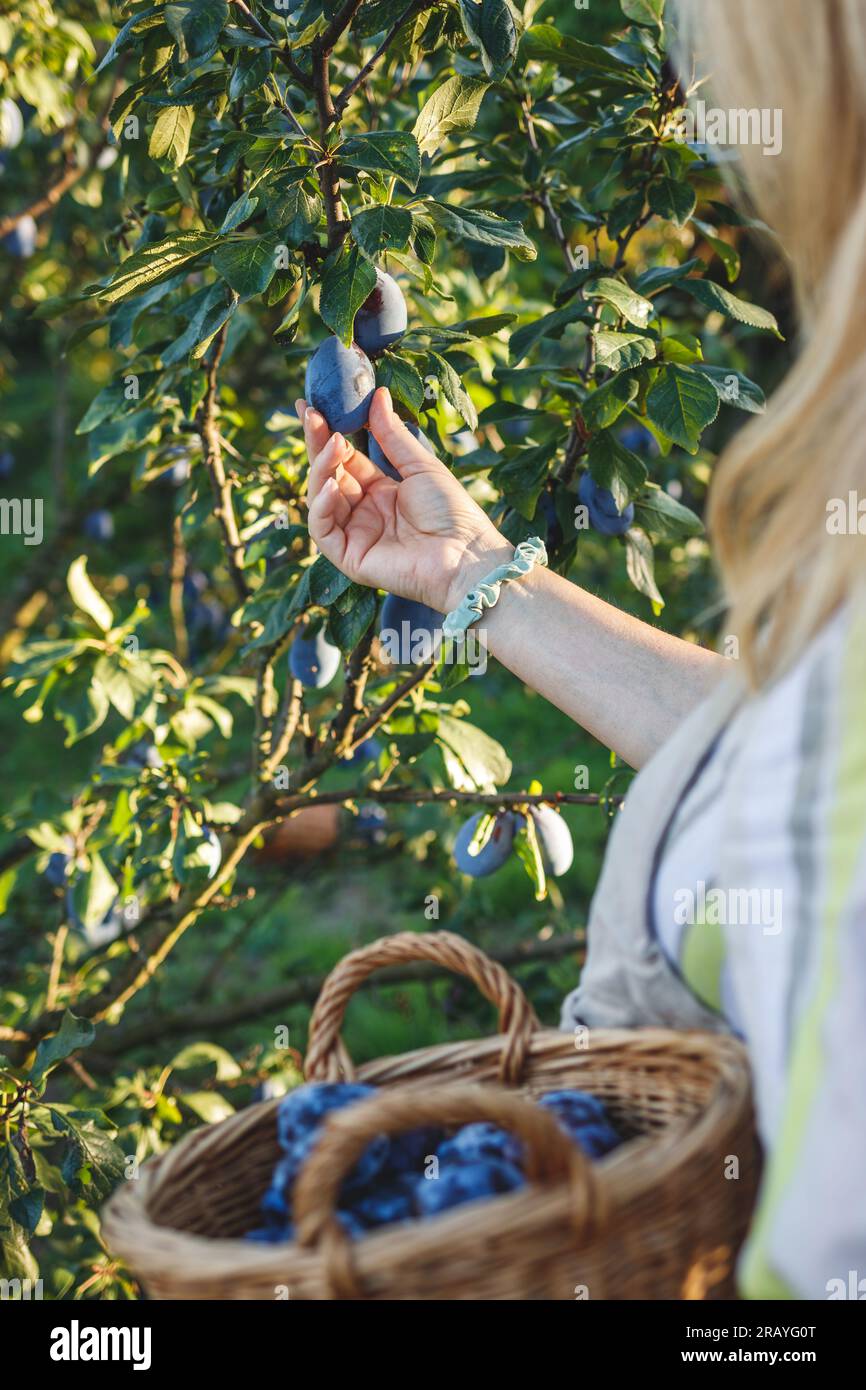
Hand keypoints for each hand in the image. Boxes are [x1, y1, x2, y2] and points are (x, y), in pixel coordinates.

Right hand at [299, 386, 511, 614]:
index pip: (345, 459)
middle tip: (311, 414)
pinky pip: (322, 530)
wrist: (466, 554)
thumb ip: (393, 435)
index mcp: (380, 491)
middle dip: (317, 444)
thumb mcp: (420, 466)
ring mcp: (355, 535)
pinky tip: (333, 485)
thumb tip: (376, 395)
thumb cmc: (452, 512)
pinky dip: (322, 506)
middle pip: (329, 475)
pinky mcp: (349, 558)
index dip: (328, 433)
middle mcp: (363, 512)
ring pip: (320, 499)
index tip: (312, 406)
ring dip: (321, 469)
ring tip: (333, 444)